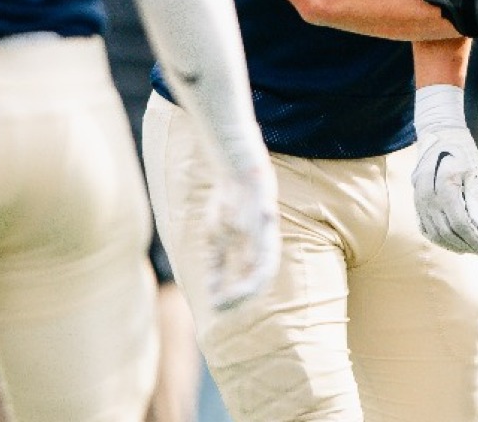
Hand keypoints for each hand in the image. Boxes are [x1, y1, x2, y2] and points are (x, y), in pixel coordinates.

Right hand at [202, 159, 280, 309]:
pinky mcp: (263, 217)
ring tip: (228, 298)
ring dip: (247, 286)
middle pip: (262, 278)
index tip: (217, 308)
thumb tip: (211, 292)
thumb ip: (218, 264)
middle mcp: (266, 243)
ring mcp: (266, 231)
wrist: (238, 169)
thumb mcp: (218, 238)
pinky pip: (261, 243)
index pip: (254, 281)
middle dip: (242, 296)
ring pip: (265, 267)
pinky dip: (251, 263)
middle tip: (222, 308)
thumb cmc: (229, 202)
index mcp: (258, 249)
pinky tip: (239, 270)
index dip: (238, 297)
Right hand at [411, 84, 477, 255]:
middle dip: (466, 246)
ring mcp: (418, 199)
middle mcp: (427, 193)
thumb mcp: (476, 171)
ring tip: (470, 249)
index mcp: (444, 183)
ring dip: (453, 246)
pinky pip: (425, 228)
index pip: (460, 223)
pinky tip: (453, 243)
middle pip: (446, 231)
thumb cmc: (462, 153)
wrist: (439, 136)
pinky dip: (439, 239)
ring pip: (434, 233)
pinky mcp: (416, 202)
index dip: (475, 240)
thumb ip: (477, 198)